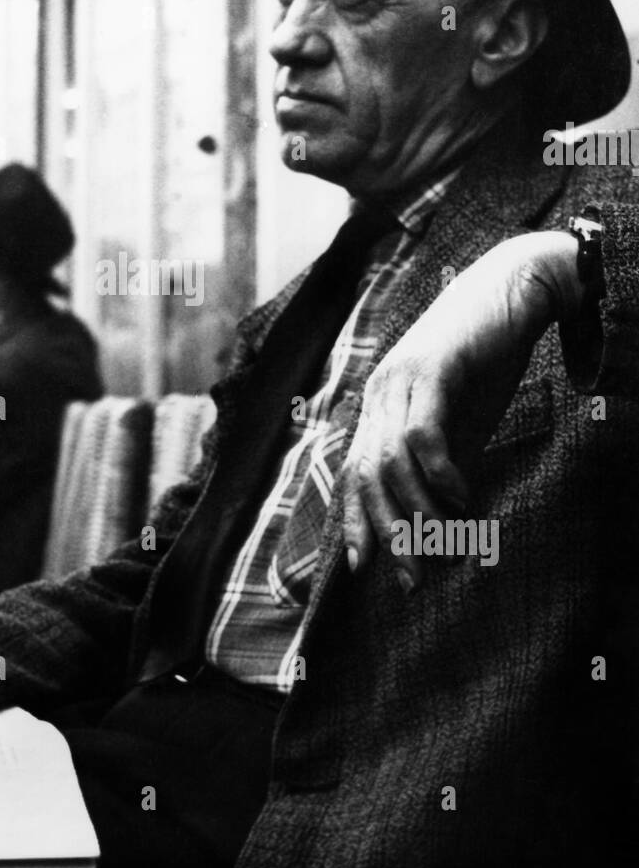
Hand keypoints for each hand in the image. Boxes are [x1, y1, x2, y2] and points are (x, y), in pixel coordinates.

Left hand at [341, 231, 580, 591]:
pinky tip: (460, 496)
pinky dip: (440, 473)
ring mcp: (401, 378)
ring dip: (416, 509)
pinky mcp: (431, 369)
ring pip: (390, 460)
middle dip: (386, 530)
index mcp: (380, 403)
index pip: (355, 471)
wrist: (513, 291)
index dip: (355, 519)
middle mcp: (380, 392)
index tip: (363, 566)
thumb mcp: (461, 421)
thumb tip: (439, 518)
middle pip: (366, 474)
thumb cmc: (486, 358)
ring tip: (444, 540)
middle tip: (412, 576)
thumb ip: (443, 463)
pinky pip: (423, 434)